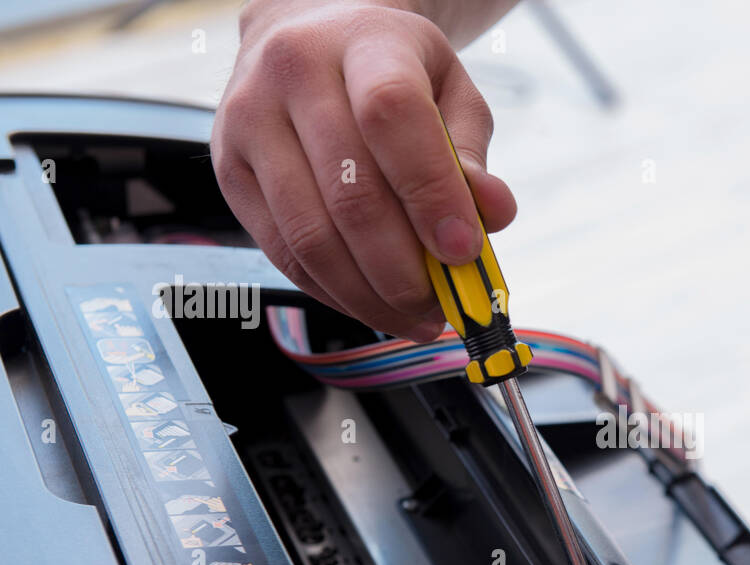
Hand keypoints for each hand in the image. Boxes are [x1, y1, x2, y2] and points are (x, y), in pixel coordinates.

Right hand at [212, 0, 516, 340]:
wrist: (306, 34)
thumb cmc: (389, 71)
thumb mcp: (449, 91)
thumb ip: (472, 154)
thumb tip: (493, 213)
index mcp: (362, 43)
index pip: (393, 116)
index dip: (432, 194)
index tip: (464, 251)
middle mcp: (291, 73)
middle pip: (350, 195)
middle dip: (406, 270)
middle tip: (445, 304)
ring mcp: (248, 122)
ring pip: (311, 237)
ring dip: (371, 296)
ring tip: (417, 316)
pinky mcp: (229, 171)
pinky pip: (283, 254)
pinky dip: (335, 294)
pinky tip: (374, 305)